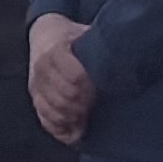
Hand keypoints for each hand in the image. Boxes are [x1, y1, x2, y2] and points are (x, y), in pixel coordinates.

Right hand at [27, 13, 95, 140]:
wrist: (45, 36)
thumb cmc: (72, 38)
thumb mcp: (85, 32)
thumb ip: (100, 43)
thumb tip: (126, 48)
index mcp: (56, 51)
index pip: (75, 76)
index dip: (91, 86)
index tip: (102, 86)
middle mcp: (42, 70)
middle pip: (65, 97)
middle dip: (84, 104)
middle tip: (97, 102)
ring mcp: (37, 87)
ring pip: (53, 112)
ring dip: (73, 117)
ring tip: (88, 114)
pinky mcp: (36, 100)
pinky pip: (45, 121)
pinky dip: (62, 129)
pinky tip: (76, 129)